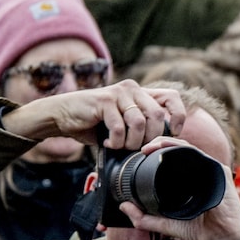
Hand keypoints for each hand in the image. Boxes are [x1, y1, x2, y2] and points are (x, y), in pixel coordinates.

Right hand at [2, 78, 183, 148]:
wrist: (62, 116)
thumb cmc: (94, 124)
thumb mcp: (122, 124)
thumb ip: (140, 128)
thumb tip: (162, 146)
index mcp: (141, 93)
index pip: (171, 98)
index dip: (178, 116)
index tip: (174, 133)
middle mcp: (133, 89)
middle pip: (158, 116)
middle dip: (150, 139)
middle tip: (135, 149)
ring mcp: (119, 93)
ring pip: (140, 122)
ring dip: (131, 142)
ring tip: (120, 147)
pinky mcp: (104, 100)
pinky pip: (119, 127)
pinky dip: (115, 141)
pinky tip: (107, 143)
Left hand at [118, 133, 239, 239]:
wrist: (220, 239)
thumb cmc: (199, 231)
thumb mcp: (165, 223)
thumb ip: (143, 218)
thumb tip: (123, 206)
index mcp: (191, 181)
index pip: (174, 160)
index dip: (157, 153)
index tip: (140, 155)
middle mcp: (202, 172)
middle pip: (179, 150)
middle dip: (159, 144)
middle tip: (142, 148)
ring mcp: (211, 170)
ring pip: (187, 148)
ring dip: (167, 143)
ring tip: (150, 146)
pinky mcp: (219, 171)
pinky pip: (199, 154)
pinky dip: (182, 148)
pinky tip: (168, 149)